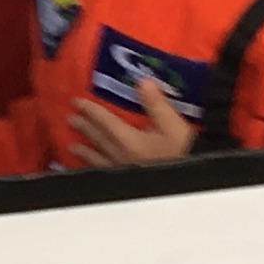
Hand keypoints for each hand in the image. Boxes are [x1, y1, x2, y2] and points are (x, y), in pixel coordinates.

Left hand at [64, 74, 196, 169]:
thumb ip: (157, 104)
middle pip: (98, 139)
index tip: (76, 102)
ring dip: (85, 151)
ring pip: (98, 159)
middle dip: (84, 128)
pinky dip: (95, 168)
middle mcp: (121, 156)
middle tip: (71, 119)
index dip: (90, 110)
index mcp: (129, 141)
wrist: (193, 179)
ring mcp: (123, 171)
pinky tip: (93, 169)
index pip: (104, 121)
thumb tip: (143, 81)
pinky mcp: (129, 182)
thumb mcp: (174, 126)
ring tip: (73, 147)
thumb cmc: (184, 152)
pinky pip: (105, 173)